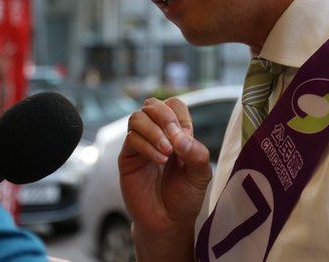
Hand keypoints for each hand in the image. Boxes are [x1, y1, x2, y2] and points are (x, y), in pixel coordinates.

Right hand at [119, 97, 211, 249]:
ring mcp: (140, 145)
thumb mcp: (200, 176)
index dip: (179, 116)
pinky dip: (147, 146)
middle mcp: (156, 135)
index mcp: (176, 134)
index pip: (173, 106)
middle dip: (165, 117)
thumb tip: (181, 137)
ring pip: (137, 117)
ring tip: (167, 153)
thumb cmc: (184, 198)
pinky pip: (131, 138)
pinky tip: (159, 161)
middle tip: (175, 140)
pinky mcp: (127, 158)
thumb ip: (197, 153)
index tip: (186, 138)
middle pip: (152, 104)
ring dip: (154, 131)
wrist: (168, 222)